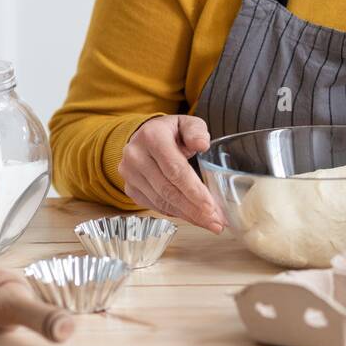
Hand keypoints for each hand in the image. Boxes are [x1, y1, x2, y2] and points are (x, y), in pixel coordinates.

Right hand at [120, 115, 224, 232]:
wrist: (144, 136)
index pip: (175, 170)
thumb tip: (202, 144)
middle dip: (194, 209)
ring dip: (187, 215)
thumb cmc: (172, 132)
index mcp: (152, 136)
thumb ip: (196, 131)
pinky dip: (175, 213)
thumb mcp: (187, 123)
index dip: (193, 191)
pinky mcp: (130, 188)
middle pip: (168, 189)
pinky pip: (154, 205)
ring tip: (209, 222)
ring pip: (161, 201)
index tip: (211, 206)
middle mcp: (136, 155)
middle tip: (215, 222)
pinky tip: (192, 216)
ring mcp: (129, 174)